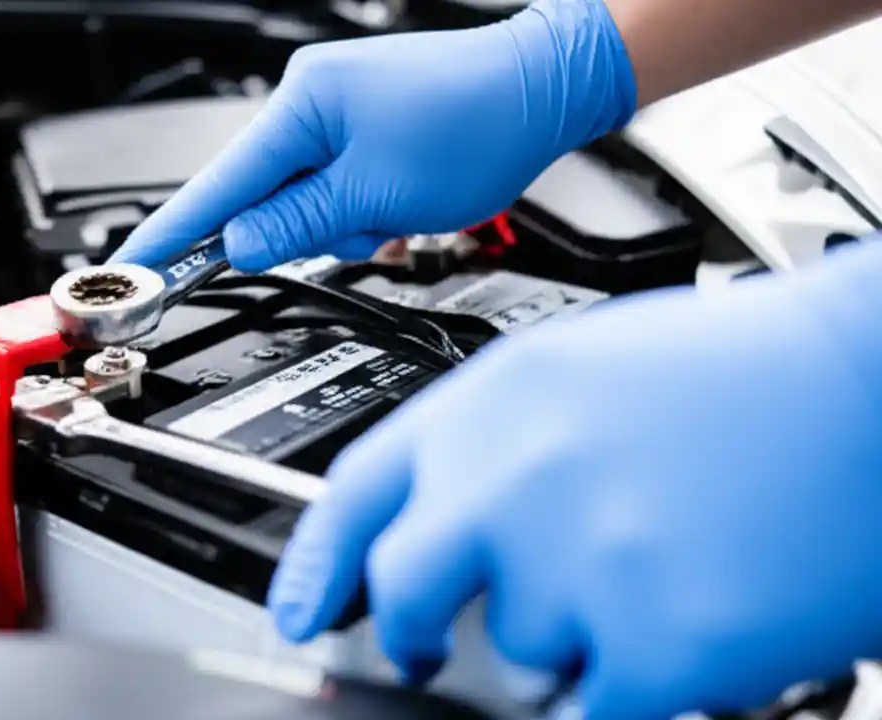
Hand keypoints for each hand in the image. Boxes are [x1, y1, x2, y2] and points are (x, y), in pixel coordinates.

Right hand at [111, 0, 636, 271]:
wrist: (546, 89)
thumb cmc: (476, 122)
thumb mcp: (377, 195)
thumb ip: (297, 226)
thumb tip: (239, 246)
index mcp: (301, 105)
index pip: (217, 185)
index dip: (173, 233)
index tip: (134, 265)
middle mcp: (311, 101)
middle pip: (263, 197)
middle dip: (301, 231)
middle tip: (355, 228)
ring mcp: (338, 113)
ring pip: (304, 200)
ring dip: (341, 224)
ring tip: (394, 211)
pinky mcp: (364, 127)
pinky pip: (335, 185)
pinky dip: (360, 210)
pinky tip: (398, 204)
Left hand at [266, 240, 881, 718]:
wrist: (870, 384)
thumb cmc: (745, 370)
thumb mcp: (583, 370)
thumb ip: (496, 446)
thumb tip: (443, 521)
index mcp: (491, 404)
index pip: (356, 496)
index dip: (314, 564)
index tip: (299, 611)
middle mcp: (513, 479)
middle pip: (405, 591)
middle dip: (413, 631)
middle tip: (428, 647)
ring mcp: (576, 565)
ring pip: (518, 651)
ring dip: (571, 635)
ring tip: (653, 570)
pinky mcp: (652, 645)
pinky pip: (587, 706)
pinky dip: (624, 684)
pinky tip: (678, 624)